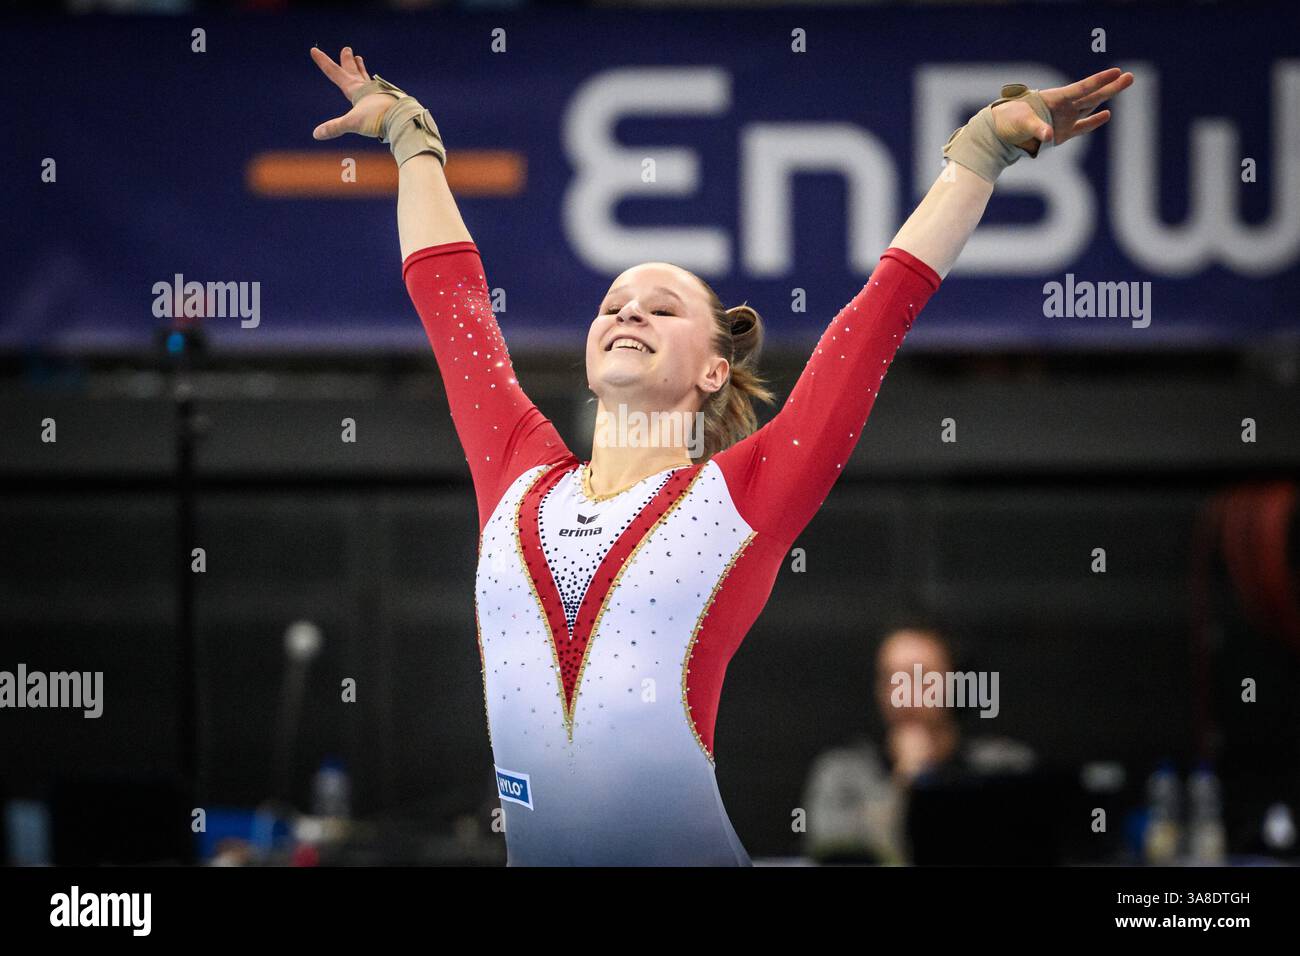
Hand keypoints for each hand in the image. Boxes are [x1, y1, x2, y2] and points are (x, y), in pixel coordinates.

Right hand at [310, 45, 393, 139]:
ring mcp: (380, 93)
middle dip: (348, 61)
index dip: (323, 62)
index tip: (314, 50)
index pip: (335, 73)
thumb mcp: (354, 123)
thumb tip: (316, 134)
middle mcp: (368, 88)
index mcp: (356, 89)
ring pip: (367, 78)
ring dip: (361, 69)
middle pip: (354, 71)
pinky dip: (375, 86)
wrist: (405, 119)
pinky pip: (379, 90)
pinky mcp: (390, 101)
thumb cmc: (379, 119)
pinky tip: (377, 89)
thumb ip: (335, 127)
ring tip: (360, 61)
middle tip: (347, 49)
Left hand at [993, 67, 1134, 151]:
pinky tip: (1107, 114)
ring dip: (1106, 98)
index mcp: (1055, 99)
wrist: (1000, 132)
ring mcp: (1064, 119)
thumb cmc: (1009, 121)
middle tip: (1130, 76)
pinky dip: (1093, 121)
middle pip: (1092, 95)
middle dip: (1111, 86)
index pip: (1083, 88)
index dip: (1099, 81)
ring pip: (1090, 106)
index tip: (1116, 72)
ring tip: (1123, 84)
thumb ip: (1037, 128)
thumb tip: (1048, 136)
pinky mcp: (1062, 133)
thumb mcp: (1021, 123)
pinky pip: (1082, 126)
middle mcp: (1063, 107)